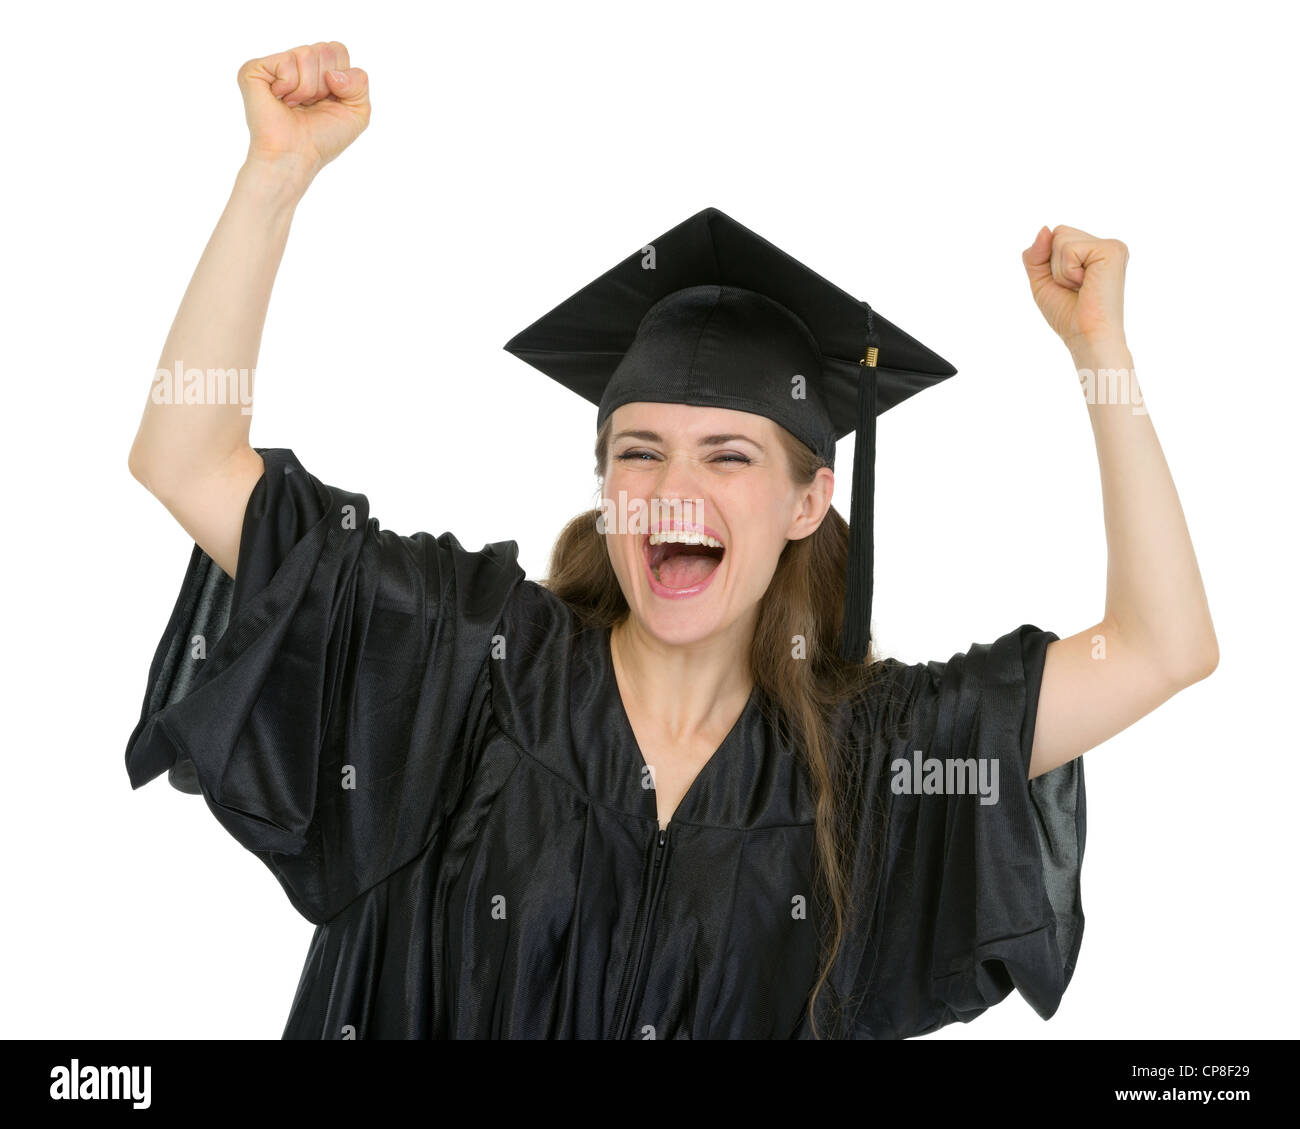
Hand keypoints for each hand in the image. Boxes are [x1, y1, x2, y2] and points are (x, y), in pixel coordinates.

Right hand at [236, 42, 370, 186]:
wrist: (295, 156)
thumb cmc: (322, 138)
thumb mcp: (358, 113)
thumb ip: (360, 83)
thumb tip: (332, 73)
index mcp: (317, 69)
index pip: (338, 50)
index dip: (341, 79)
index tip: (329, 102)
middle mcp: (295, 62)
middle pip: (326, 48)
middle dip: (325, 84)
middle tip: (310, 104)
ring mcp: (274, 64)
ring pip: (308, 53)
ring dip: (308, 88)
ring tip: (294, 104)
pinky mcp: (254, 69)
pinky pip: (287, 62)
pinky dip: (291, 86)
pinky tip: (280, 100)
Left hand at [1021, 224, 1128, 356]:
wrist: (1086, 336)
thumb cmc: (1067, 314)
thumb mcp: (1041, 280)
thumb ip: (1036, 254)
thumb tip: (1045, 228)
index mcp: (1093, 252)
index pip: (1056, 236)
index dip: (1048, 263)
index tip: (1067, 286)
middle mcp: (1105, 245)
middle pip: (1057, 233)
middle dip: (1053, 265)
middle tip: (1074, 287)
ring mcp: (1111, 246)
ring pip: (1061, 237)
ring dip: (1060, 270)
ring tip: (1080, 286)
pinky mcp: (1112, 249)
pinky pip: (1069, 248)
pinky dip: (1067, 271)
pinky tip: (1086, 284)